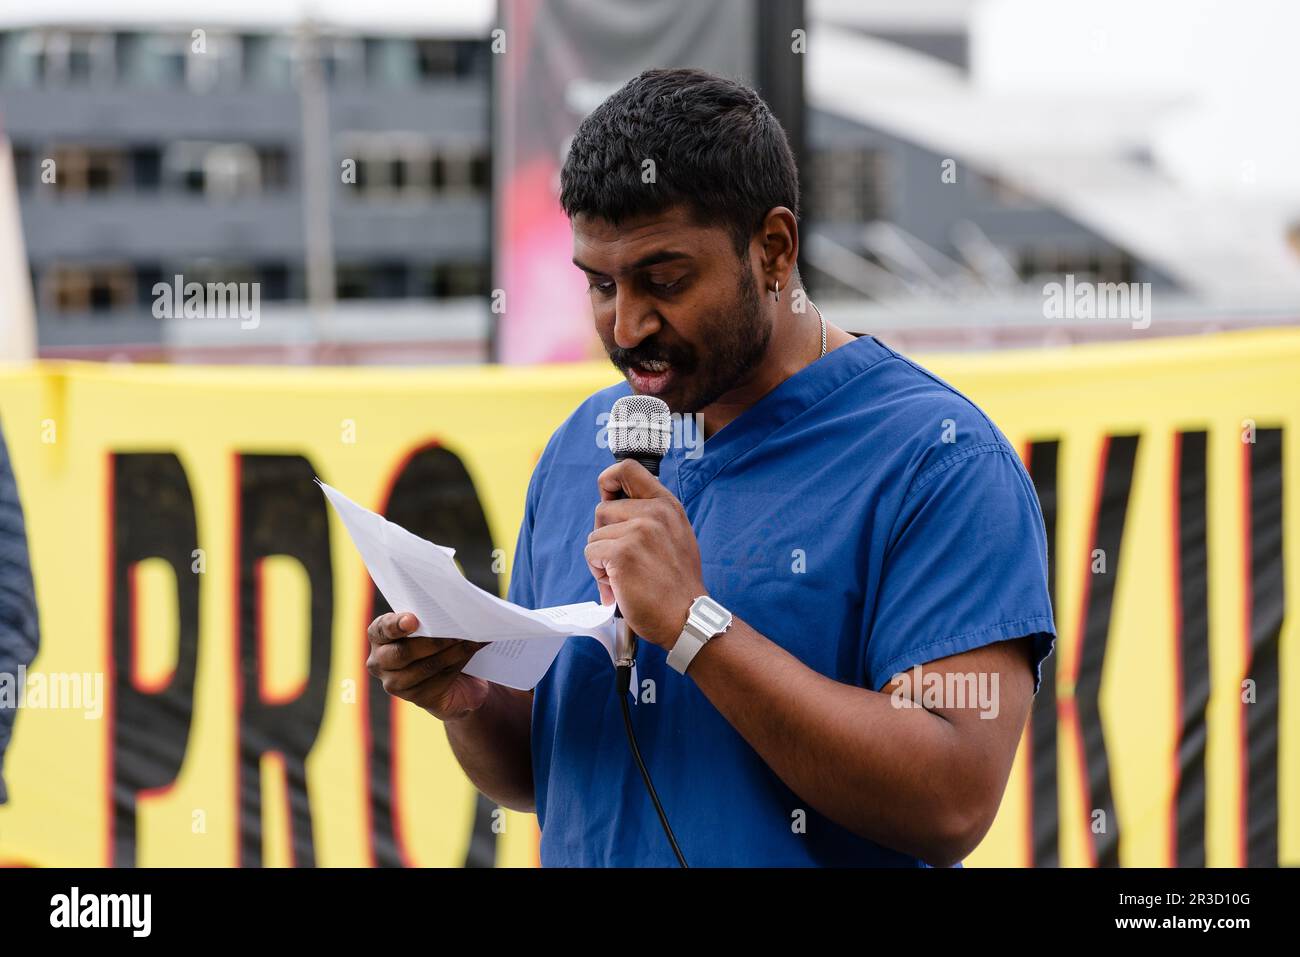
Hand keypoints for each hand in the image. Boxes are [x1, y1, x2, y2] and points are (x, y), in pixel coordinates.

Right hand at [366, 612, 489, 720]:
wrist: (455, 678)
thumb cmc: (438, 643)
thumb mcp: (431, 627)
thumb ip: (432, 619)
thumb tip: (455, 611)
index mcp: (379, 636)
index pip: (381, 629)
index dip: (396, 625)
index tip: (413, 620)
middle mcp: (380, 661)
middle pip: (402, 652)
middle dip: (432, 641)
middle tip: (457, 630)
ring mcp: (395, 683)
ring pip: (424, 667)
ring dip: (451, 652)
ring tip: (471, 639)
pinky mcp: (416, 697)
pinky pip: (437, 681)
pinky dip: (457, 663)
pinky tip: (470, 651)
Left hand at [584, 458, 707, 648]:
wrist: (687, 617)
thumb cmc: (677, 584)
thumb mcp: (675, 536)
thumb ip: (651, 517)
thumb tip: (611, 505)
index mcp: (667, 505)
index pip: (627, 469)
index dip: (608, 481)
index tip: (608, 499)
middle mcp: (655, 512)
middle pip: (602, 509)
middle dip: (604, 536)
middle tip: (621, 561)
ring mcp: (639, 531)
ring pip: (594, 535)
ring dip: (601, 559)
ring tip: (624, 577)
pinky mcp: (623, 553)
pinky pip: (591, 554)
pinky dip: (598, 573)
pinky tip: (617, 586)